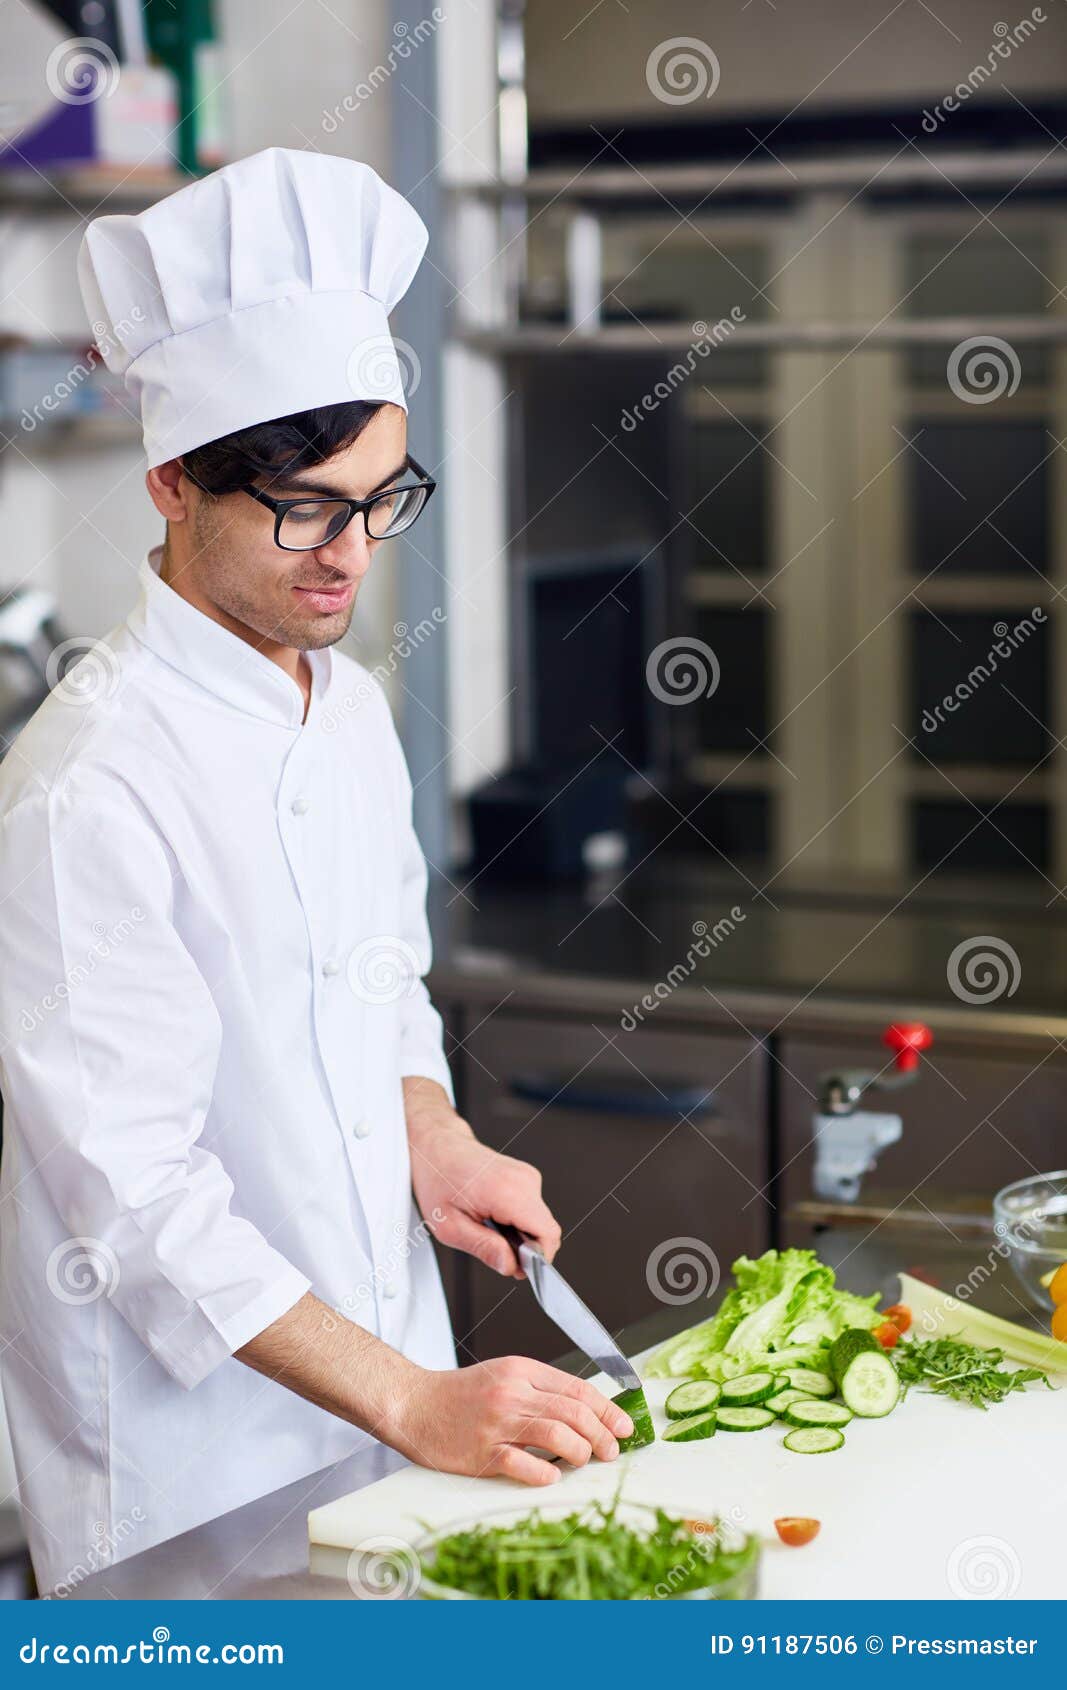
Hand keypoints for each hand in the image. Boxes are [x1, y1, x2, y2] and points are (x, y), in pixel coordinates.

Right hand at [390, 1355, 633, 1484]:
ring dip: (581, 1452)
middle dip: (603, 1434)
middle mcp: (512, 1393)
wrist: (413, 1404)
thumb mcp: (505, 1375)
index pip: (577, 1389)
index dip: (608, 1409)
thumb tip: (587, 1412)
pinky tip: (553, 1476)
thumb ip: (541, 1389)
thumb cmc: (461, 1394)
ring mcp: (496, 1423)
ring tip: (586, 1462)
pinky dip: (545, 1473)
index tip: (625, 1426)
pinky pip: (522, 1464)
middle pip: (573, 1412)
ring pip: (555, 1435)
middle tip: (613, 1451)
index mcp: (522, 1370)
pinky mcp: (480, 1453)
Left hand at [405, 1080, 560, 1277]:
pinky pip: (532, 1210)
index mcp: (507, 1191)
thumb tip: (510, 1266)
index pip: (548, 1234)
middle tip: (491, 1246)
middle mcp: (523, 1180)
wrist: (437, 1147)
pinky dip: (517, 1220)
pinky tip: (492, 1214)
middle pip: (545, 1230)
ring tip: (487, 1225)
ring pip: (539, 1221)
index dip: (538, 1259)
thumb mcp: (449, 1226)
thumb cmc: (438, 1179)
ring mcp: (527, 1176)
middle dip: (524, 1248)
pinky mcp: (526, 1177)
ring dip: (519, 1234)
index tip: (518, 1267)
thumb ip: (484, 1249)